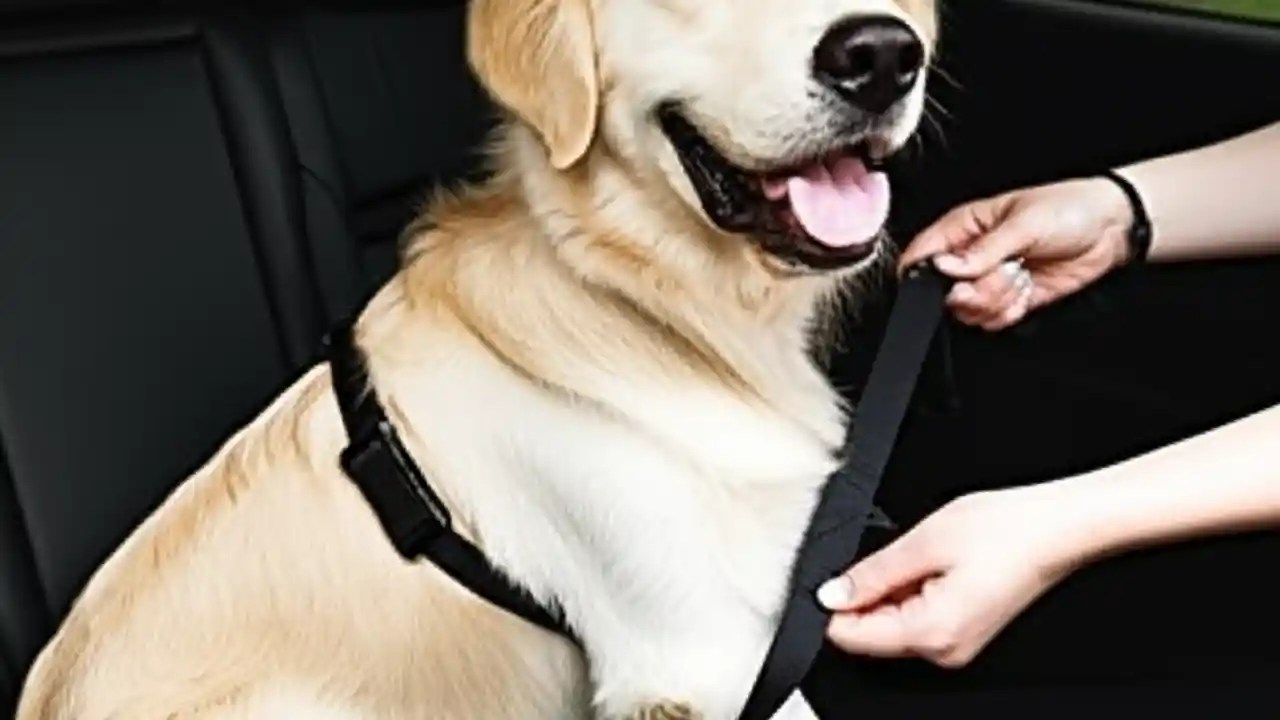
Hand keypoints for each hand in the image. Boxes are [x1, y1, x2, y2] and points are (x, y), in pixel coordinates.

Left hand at [817, 484, 1086, 668]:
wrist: (1058, 527)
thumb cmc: (1006, 530)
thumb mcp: (923, 542)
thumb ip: (870, 574)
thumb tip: (832, 594)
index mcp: (932, 634)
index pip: (852, 637)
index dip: (833, 605)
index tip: (832, 575)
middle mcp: (944, 651)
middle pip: (871, 634)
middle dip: (864, 596)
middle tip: (890, 554)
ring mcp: (956, 644)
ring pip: (893, 625)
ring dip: (888, 592)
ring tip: (919, 556)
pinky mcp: (963, 631)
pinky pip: (917, 619)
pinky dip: (910, 593)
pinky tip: (929, 564)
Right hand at [900, 177, 1135, 330]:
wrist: (1110, 229)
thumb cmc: (1068, 209)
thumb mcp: (1025, 223)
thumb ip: (984, 250)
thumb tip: (946, 267)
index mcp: (964, 227)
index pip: (923, 254)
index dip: (925, 273)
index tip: (950, 278)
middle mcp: (971, 256)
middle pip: (944, 290)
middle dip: (972, 290)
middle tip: (1001, 273)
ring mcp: (989, 280)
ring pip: (968, 309)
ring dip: (996, 300)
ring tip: (1020, 275)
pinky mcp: (1009, 300)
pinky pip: (993, 320)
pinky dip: (1010, 312)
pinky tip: (1027, 291)